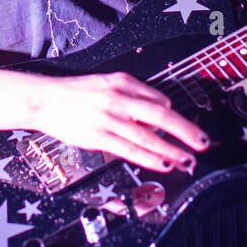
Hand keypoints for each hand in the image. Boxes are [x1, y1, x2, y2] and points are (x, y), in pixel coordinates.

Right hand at [28, 71, 208, 172]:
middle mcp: (118, 98)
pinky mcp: (98, 136)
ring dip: (172, 150)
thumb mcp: (106, 82)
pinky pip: (130, 149)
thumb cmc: (74, 93)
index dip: (176, 117)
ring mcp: (109, 118)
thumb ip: (132, 92)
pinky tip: (163, 164)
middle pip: (162, 116)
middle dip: (186, 131)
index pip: (158, 99)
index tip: (188, 130)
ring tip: (187, 160)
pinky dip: (150, 157)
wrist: (43, 99)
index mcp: (122, 82)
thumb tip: (161, 106)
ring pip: (149, 136)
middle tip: (203, 143)